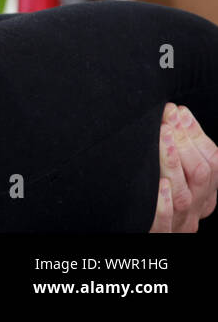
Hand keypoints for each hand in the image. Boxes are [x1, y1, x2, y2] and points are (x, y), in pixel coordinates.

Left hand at [149, 102, 217, 231]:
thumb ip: (179, 154)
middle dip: (185, 140)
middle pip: (200, 174)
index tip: (178, 111)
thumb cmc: (153, 199)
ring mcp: (177, 224)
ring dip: (173, 161)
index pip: (211, 161)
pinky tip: (159, 183)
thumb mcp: (175, 179)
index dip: (196, 134)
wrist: (135, 235)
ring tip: (163, 135)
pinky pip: (162, 222)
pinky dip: (162, 202)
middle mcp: (194, 210)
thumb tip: (175, 116)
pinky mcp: (156, 235)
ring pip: (182, 195)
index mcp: (204, 196)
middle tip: (167, 116)